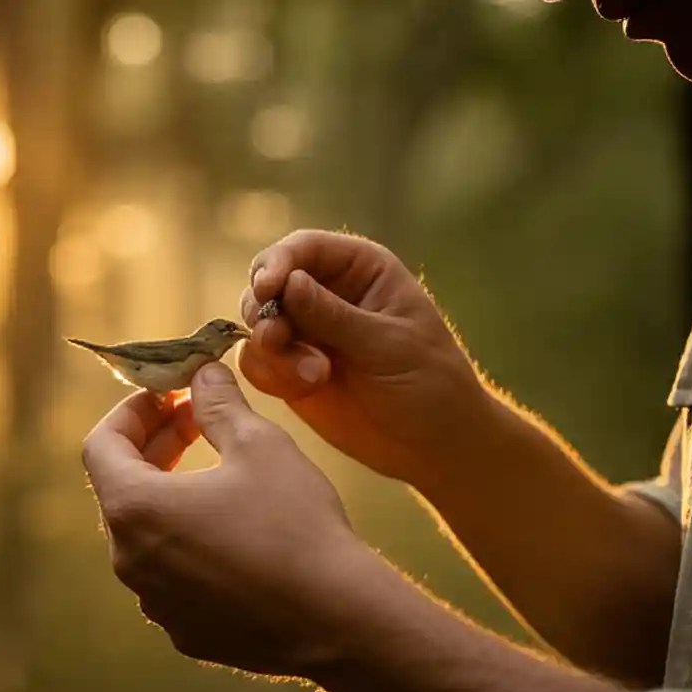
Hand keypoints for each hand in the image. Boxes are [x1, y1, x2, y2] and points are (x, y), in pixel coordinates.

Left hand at [81, 363, 367, 675]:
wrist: (340, 621)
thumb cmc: (295, 525)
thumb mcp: (258, 444)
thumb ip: (218, 403)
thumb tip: (204, 374)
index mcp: (135, 510)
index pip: (101, 446)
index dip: (132, 411)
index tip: (168, 394)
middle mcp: (131, 562)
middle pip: (123, 489)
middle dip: (157, 446)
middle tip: (198, 418)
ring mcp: (156, 603)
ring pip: (149, 535)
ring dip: (174, 495)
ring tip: (221, 472)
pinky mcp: (186, 633)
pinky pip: (175, 576)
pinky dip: (193, 543)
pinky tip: (238, 530)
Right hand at [238, 230, 488, 485]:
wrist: (434, 444)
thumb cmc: (430, 382)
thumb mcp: (388, 345)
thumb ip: (334, 316)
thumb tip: (288, 283)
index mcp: (359, 269)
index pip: (304, 248)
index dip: (277, 263)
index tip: (266, 290)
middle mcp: (326, 293)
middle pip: (268, 281)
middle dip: (264, 309)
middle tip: (276, 339)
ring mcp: (306, 332)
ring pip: (258, 323)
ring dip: (271, 349)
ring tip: (311, 377)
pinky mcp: (292, 370)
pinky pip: (258, 362)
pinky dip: (270, 374)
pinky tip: (306, 388)